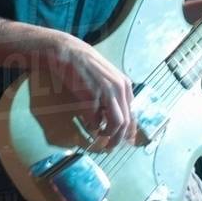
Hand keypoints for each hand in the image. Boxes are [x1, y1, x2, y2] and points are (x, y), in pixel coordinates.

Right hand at [35, 33, 136, 148]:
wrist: (68, 54)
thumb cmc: (84, 67)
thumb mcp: (105, 79)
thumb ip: (113, 95)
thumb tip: (115, 118)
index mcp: (125, 84)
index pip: (133, 113)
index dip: (129, 130)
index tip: (125, 140)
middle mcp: (120, 88)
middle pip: (127, 121)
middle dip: (119, 138)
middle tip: (110, 146)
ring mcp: (108, 91)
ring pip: (117, 123)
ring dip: (110, 135)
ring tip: (101, 136)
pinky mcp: (94, 95)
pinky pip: (97, 119)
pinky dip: (94, 125)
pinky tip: (89, 122)